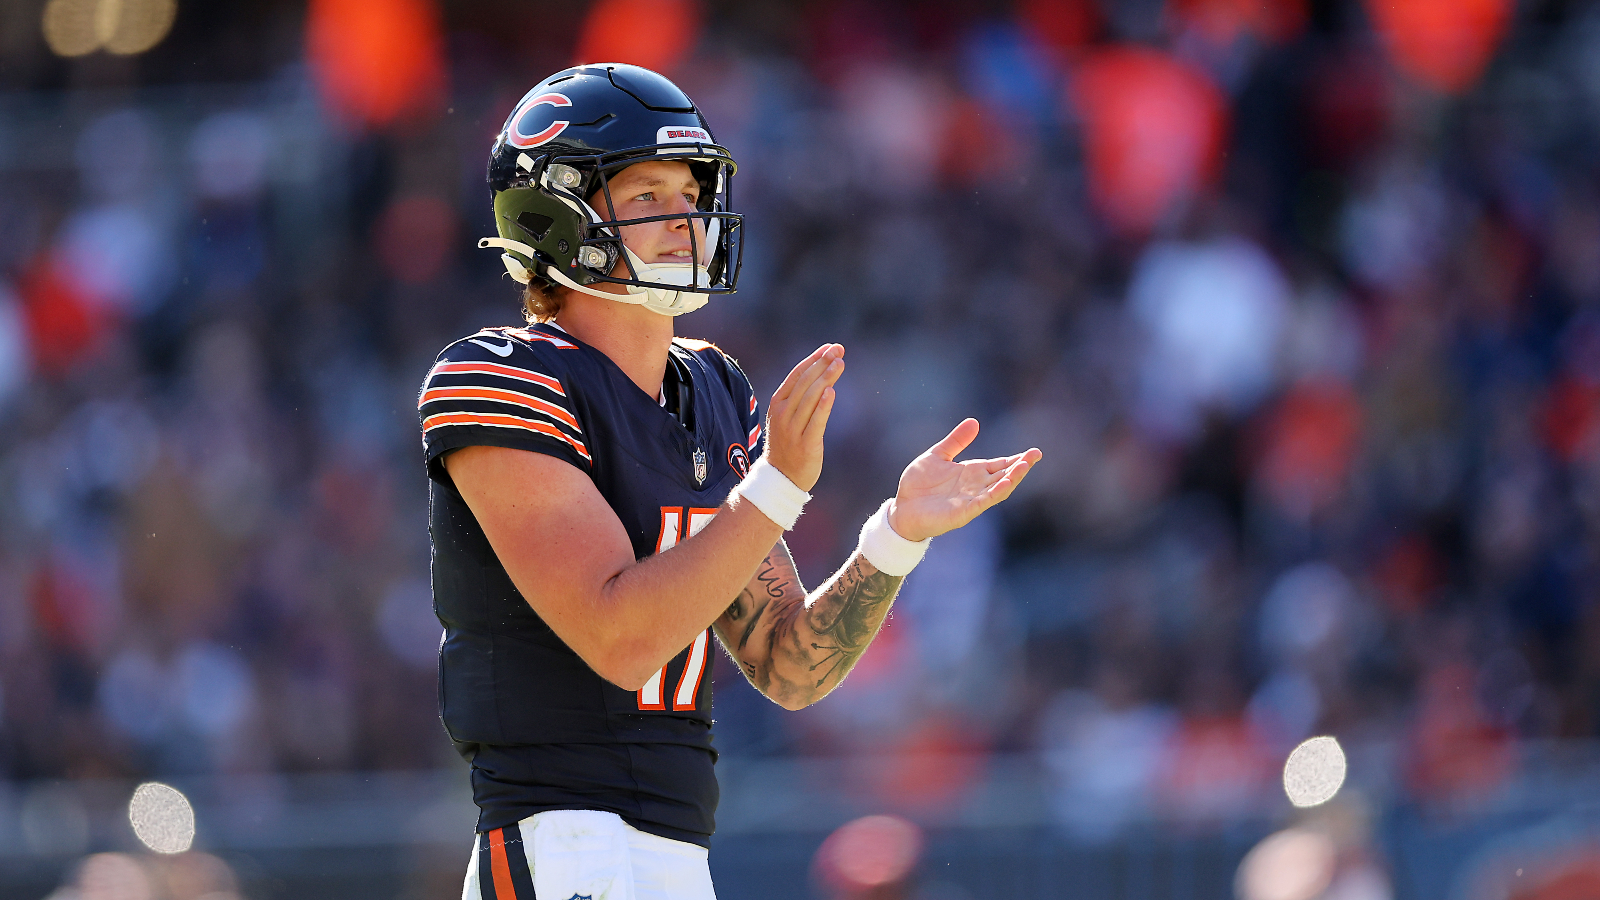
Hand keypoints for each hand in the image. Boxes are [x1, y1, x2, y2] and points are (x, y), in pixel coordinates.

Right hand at [764, 344, 844, 491]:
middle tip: (838, 350)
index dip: (814, 359)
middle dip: (822, 364)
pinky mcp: (806, 444)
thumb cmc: (787, 443)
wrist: (780, 477)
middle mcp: (783, 414)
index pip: (797, 375)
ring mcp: (793, 429)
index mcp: (778, 404)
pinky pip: (816, 421)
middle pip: (805, 383)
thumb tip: (820, 372)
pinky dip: (823, 405)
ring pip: (810, 398)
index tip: (830, 347)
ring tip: (839, 363)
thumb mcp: (786, 416)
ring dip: (826, 378)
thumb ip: (800, 397)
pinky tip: (832, 391)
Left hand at [887, 419, 1041, 542]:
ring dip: (1012, 479)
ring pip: (998, 489)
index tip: (1033, 452)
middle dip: (1020, 466)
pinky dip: (994, 493)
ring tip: (1025, 466)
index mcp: (971, 472)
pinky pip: (983, 502)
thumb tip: (974, 422)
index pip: (999, 465)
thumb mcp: (937, 456)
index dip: (1016, 459)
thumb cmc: (918, 485)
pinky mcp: (963, 512)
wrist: (902, 509)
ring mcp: (971, 500)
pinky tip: (1005, 484)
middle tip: (1036, 454)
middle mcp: (975, 486)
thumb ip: (956, 441)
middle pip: (1003, 476)